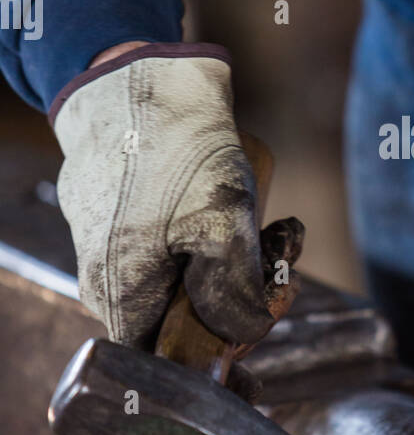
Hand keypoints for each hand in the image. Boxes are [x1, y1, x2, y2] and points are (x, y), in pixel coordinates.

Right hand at [52, 43, 274, 347]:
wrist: (140, 75)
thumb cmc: (174, 149)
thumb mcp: (223, 225)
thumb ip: (234, 296)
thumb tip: (243, 335)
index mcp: (119, 297)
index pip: (171, 358)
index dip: (223, 350)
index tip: (263, 315)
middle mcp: (107, 281)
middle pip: (186, 320)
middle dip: (246, 295)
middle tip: (284, 260)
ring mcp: (114, 246)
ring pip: (190, 280)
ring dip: (243, 263)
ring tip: (280, 229)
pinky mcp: (126, 216)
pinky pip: (178, 246)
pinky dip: (221, 235)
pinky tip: (258, 211)